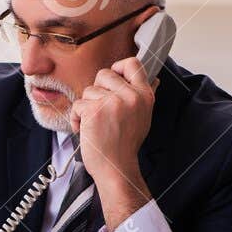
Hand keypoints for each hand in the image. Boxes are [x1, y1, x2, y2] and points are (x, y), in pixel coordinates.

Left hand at [69, 57, 155, 230]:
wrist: (116, 168)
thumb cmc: (125, 145)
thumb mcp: (143, 117)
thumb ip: (143, 97)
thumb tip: (154, 79)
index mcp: (144, 95)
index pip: (133, 63)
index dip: (118, 67)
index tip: (112, 79)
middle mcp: (130, 96)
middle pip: (104, 73)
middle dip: (97, 91)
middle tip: (102, 110)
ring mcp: (112, 103)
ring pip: (88, 90)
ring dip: (87, 107)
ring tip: (96, 124)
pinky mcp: (94, 111)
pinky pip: (78, 105)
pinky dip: (77, 118)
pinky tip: (86, 130)